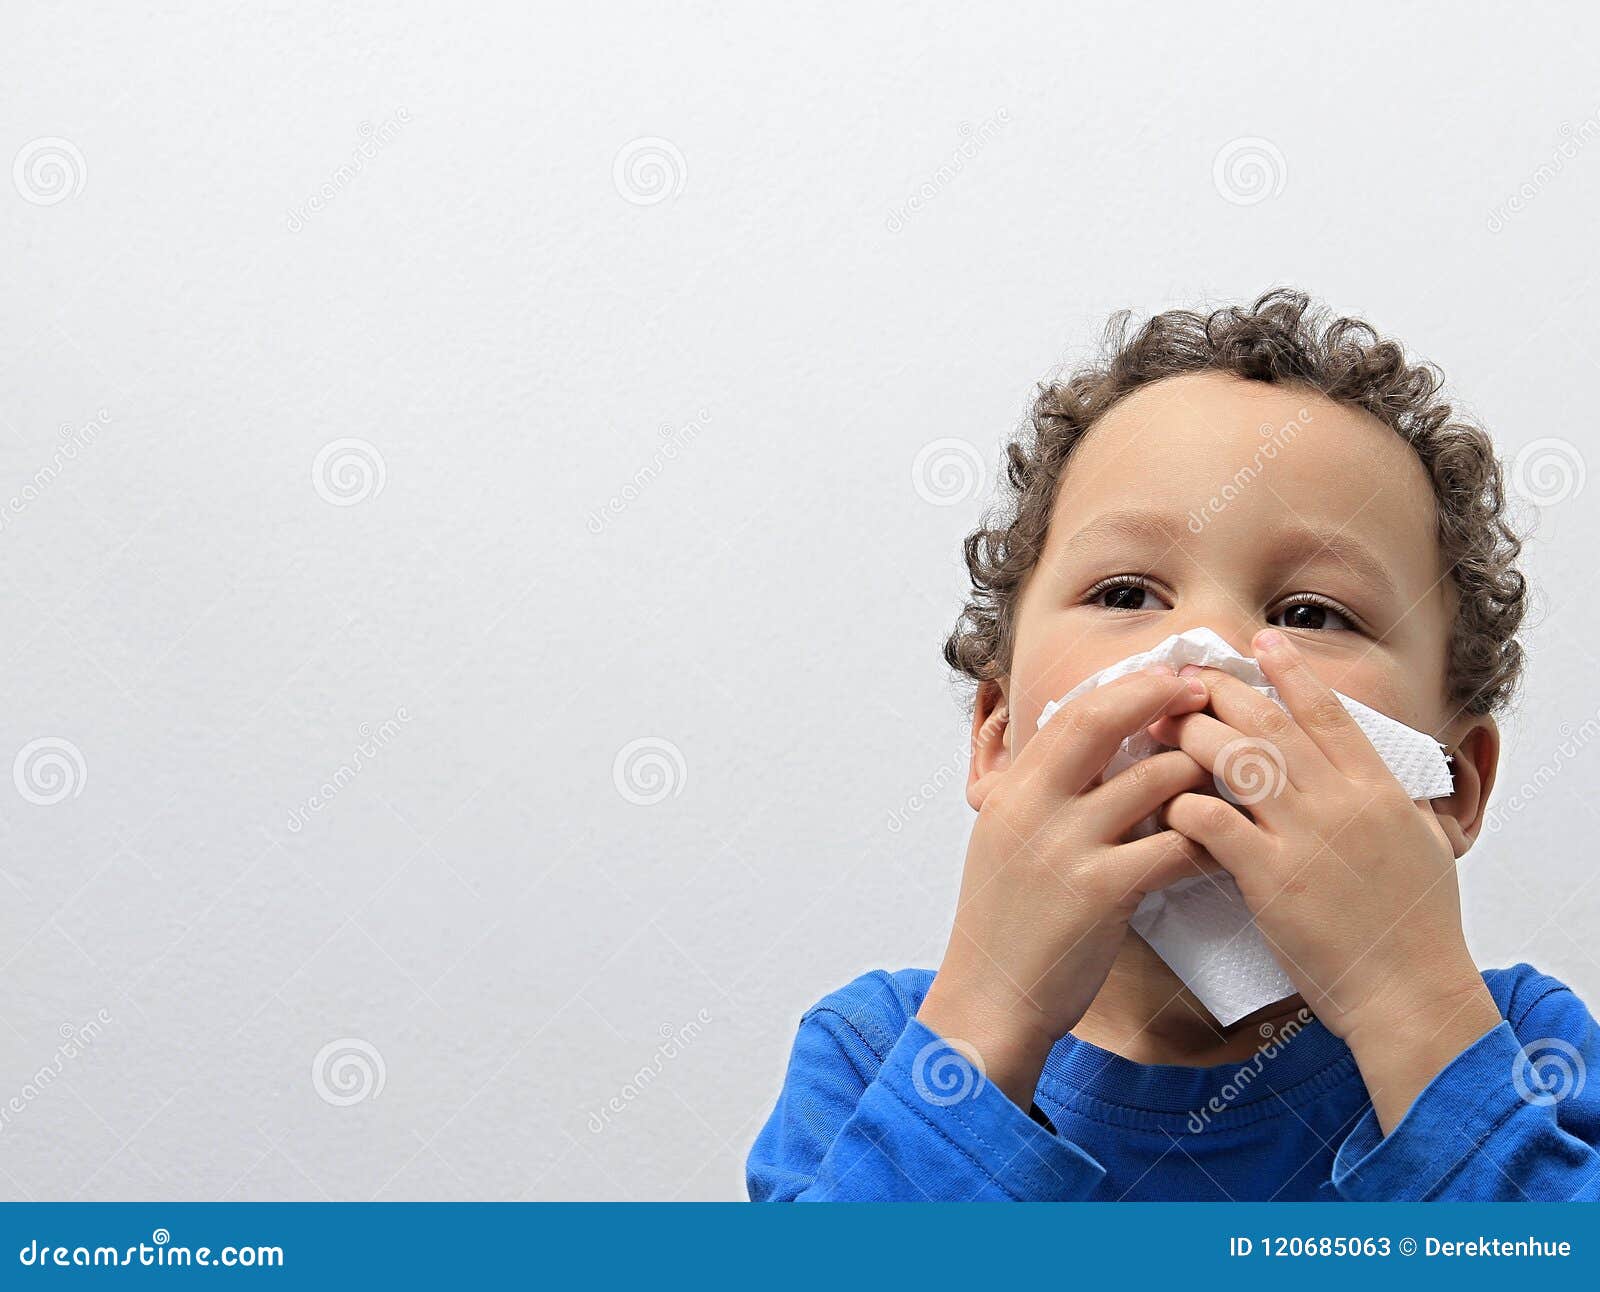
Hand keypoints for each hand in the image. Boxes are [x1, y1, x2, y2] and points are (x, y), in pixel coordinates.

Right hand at [918, 666, 1219, 1111]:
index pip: (1071, 713)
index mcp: (1013, 792)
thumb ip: (1044, 793)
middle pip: (1103, 723)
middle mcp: (1034, 808)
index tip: (1169, 677)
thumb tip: (1097, 749)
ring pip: (1154, 781)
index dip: (1125, 688)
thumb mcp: (1006, 840)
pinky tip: (1221, 846)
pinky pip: (1174, 847)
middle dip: (1162, 700)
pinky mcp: (1101, 893)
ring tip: (1225, 780)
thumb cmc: (1007, 923)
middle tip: (1206, 695)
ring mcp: (1066, 848)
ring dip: (1199, 774)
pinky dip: (1206, 840)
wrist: (991, 998)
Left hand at [1152, 629, 1500, 1130]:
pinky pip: (1214, 822)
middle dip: (1220, 693)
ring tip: (1162, 727)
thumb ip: (1394, 802)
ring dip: (1192, 736)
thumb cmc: (1419, 930)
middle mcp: (1340, 802)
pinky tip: (1165, 798)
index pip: (1327, 712)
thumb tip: (1379, 773)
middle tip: (1183, 681)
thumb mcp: (1423, 846)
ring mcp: (1304, 837)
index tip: (1261, 640)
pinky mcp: (1270, 878)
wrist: (1412, 995)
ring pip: (1236, 759)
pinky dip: (1185, 803)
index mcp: (1378, 790)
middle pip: (1268, 723)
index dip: (1290, 671)